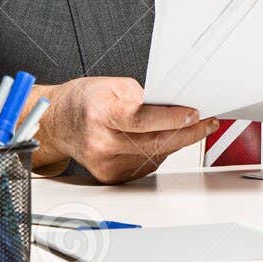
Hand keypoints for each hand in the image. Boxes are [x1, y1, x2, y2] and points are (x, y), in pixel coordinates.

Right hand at [25, 77, 219, 182]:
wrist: (55, 124)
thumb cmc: (82, 101)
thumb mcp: (110, 84)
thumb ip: (142, 95)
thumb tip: (172, 106)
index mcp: (100, 116)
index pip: (143, 120)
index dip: (173, 118)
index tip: (195, 114)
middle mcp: (101, 143)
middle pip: (154, 143)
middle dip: (187, 133)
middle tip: (207, 124)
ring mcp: (105, 164)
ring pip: (154, 156)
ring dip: (174, 142)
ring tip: (181, 126)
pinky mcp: (110, 176)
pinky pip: (146, 165)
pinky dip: (158, 151)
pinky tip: (157, 138)